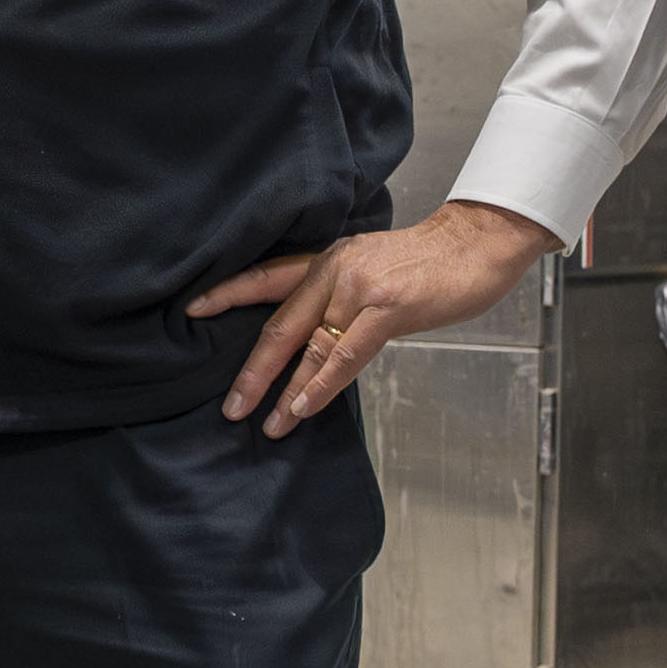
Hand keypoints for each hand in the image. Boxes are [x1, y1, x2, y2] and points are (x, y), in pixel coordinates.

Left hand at [190, 202, 558, 435]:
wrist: (475, 244)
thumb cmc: (429, 263)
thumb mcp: (373, 268)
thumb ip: (342, 296)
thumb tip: (316, 337)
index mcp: (329, 259)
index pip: (267, 277)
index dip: (228, 293)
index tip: (191, 311)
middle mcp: (335, 270)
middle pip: (279, 323)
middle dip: (251, 369)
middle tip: (230, 405)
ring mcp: (359, 289)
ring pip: (309, 346)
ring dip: (284, 390)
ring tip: (266, 423)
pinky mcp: (387, 309)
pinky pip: (344, 355)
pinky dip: (320, 386)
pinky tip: (303, 407)